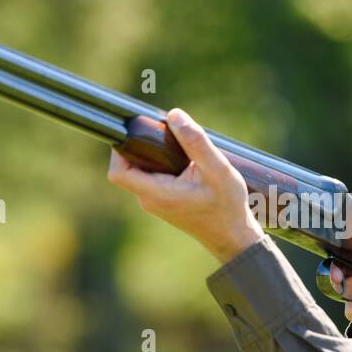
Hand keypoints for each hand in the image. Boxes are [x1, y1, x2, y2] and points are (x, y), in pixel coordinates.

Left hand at [106, 108, 265, 263]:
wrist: (232, 236)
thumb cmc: (226, 207)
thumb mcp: (218, 170)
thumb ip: (195, 142)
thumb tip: (174, 115)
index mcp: (157, 194)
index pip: (119, 172)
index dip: (120, 148)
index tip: (140, 132)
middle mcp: (150, 200)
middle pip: (129, 166)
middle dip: (143, 145)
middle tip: (168, 133)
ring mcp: (155, 202)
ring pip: (142, 169)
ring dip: (155, 154)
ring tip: (181, 147)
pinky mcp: (163, 201)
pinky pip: (153, 176)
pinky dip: (163, 163)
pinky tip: (185, 160)